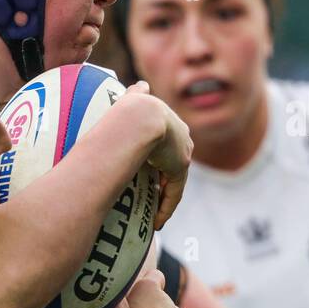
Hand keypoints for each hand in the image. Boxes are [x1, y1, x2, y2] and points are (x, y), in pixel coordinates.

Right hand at [114, 81, 191, 227]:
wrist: (139, 117)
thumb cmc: (127, 109)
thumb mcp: (132, 99)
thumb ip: (136, 94)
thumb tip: (140, 84)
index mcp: (168, 121)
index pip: (165, 144)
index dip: (156, 160)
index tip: (146, 173)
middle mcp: (180, 136)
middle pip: (172, 163)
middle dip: (162, 180)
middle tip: (150, 197)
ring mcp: (181, 152)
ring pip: (173, 180)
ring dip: (164, 198)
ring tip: (153, 216)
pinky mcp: (180, 167)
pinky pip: (174, 192)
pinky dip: (166, 207)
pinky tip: (157, 222)